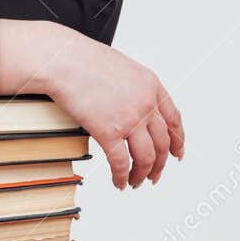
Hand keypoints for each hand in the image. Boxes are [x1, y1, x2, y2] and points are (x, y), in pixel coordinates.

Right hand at [0, 20, 184, 190]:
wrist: (62, 59)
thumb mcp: (121, 67)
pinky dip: (122, 177)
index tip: (176, 154)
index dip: (177, 141)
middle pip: (162, 143)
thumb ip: (133, 88)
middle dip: (160, 165)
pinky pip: (121, 163)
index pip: (174, 120)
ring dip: (142, 174)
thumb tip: (132, 108)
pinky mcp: (108, 132)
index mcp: (151, 85)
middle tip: (154, 176)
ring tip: (135, 182)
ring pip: (147, 158)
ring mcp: (129, 118)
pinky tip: (118, 182)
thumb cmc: (82, 58)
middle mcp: (146, 103)